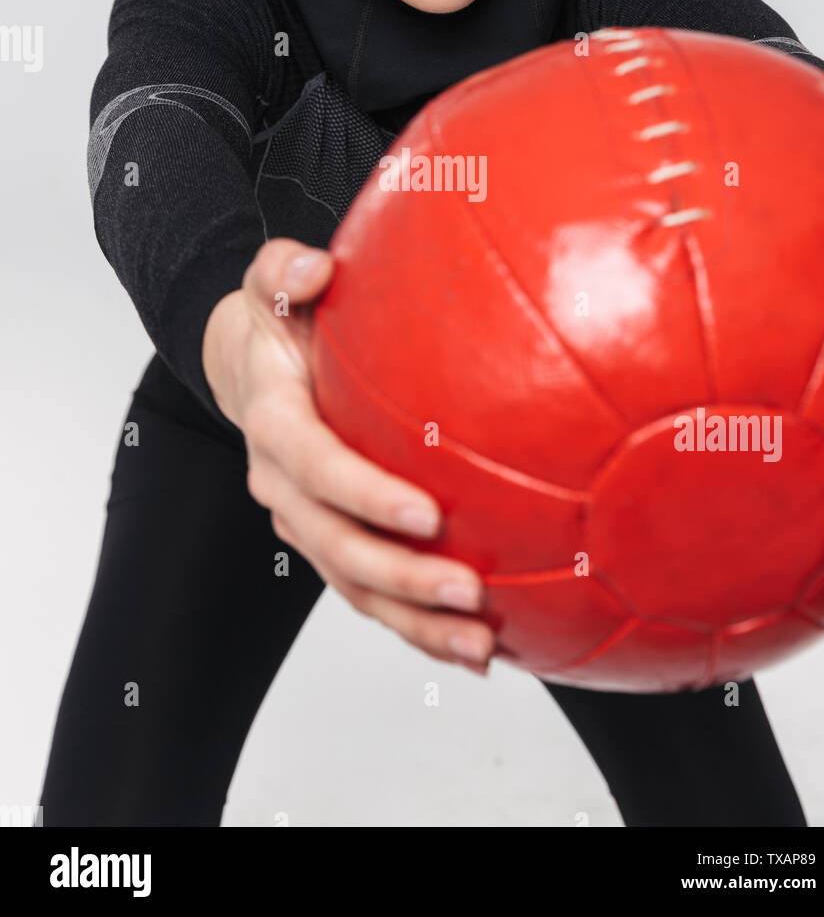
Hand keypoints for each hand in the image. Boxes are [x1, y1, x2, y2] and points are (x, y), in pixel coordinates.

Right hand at [202, 237, 494, 673]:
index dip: (364, 495)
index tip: (428, 512)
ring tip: (480, 646)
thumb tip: (315, 269)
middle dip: (401, 576)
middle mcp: (281, 483)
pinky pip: (370, 593)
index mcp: (273, 421)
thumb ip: (284, 269)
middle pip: (336, 545)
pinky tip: (478, 648)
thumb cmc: (278, 320)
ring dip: (414, 621)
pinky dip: (416, 627)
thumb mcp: (271, 283)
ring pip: (354, 586)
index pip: (315, 466)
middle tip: (469, 591)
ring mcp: (304, 520)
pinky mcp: (331, 541)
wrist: (250, 368)